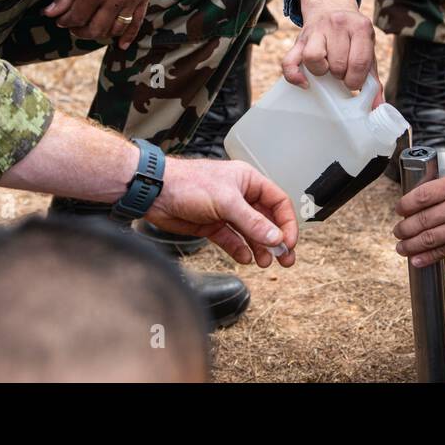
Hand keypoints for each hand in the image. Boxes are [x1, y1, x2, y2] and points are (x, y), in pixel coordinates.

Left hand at [43, 0, 164, 48]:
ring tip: (92, 27)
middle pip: (95, 28)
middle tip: (73, 26)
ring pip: (114, 29)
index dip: (64, 21)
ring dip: (100, 33)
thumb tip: (50, 13)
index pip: (76, 17)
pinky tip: (121, 45)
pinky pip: (136, 23)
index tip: (60, 18)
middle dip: (80, 31)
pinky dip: (128, 36)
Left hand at [147, 158, 298, 269]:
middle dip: (277, 239)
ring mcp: (227, 211)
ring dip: (259, 247)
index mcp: (249, 181)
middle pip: (267, 220)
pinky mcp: (212, 225)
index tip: (288, 243)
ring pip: (250, 232)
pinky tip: (245, 258)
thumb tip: (276, 237)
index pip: (278, 202)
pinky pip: (232, 240)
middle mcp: (240, 196)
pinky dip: (239, 249)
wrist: (156, 193)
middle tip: (285, 259)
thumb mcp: (226, 202)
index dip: (286, 223)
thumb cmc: (188, 184)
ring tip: (265, 262)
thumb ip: (252, 222)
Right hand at [282, 0, 376, 91]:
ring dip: (321, 71)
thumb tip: (378, 105)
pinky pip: (289, 62)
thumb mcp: (368, 50)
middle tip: (342, 72)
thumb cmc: (352, 36)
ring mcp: (316, 30)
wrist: (331, 7)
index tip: (353, 81)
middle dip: (340, 75)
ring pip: (313, 58)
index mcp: (360, 27)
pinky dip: (295, 76)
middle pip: (337, 63)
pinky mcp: (299, 40)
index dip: (356, 80)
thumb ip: (373, 79)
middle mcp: (338, 24)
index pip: (359, 62)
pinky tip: (305, 82)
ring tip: (327, 69)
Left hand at [393, 171, 444, 266]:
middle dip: (404, 228)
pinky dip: (427, 257)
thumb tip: (419, 202)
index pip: (422, 195)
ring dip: (411, 245)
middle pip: (423, 219)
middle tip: (397, 231)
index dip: (404, 205)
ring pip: (430, 238)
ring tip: (401, 247)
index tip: (399, 209)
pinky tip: (416, 260)